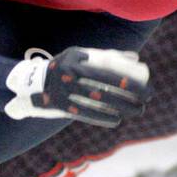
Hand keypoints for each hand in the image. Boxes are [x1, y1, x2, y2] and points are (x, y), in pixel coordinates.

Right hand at [3, 47, 149, 126]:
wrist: (31, 83)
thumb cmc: (64, 67)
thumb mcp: (80, 56)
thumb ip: (106, 56)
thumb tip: (135, 59)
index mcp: (78, 58)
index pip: (109, 70)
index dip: (130, 80)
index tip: (146, 86)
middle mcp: (70, 73)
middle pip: (106, 86)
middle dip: (130, 95)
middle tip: (146, 100)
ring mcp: (64, 90)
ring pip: (98, 101)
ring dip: (121, 107)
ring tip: (137, 110)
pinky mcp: (60, 106)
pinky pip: (85, 113)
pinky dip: (102, 117)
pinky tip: (116, 119)